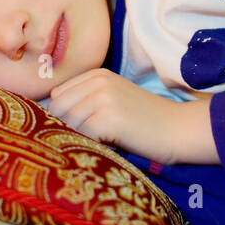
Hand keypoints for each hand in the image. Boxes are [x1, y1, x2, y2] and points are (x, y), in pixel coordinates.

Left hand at [46, 68, 217, 165]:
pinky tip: (103, 149)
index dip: (59, 117)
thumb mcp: (113, 100)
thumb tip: (46, 119)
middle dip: (62, 129)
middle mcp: (97, 81)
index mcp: (96, 74)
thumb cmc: (145, 122)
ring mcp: (102, 98)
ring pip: (66, 123)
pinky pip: (79, 135)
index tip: (71, 132)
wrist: (178, 129)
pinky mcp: (107, 117)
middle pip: (56, 109)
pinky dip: (86, 146)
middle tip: (81, 144)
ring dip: (75, 139)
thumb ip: (85, 102)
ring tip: (95, 146)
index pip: (56, 95)